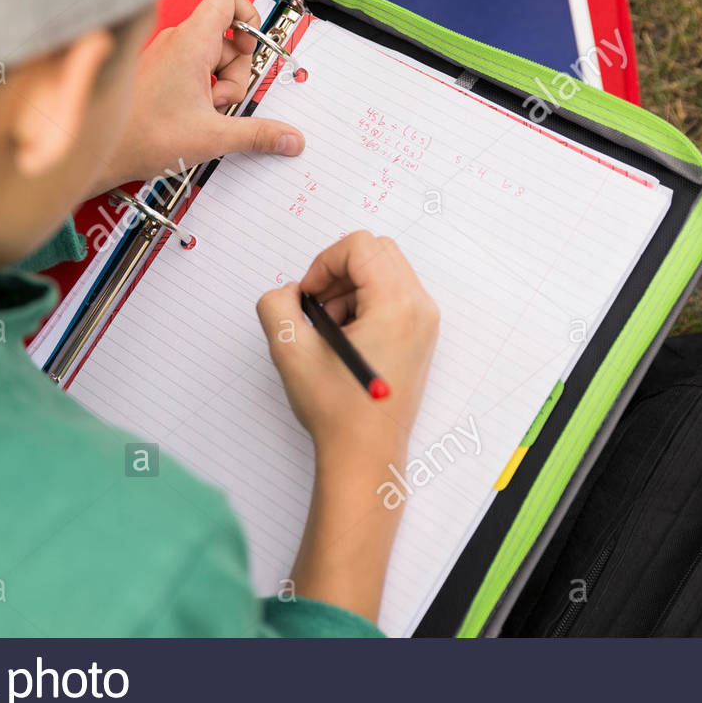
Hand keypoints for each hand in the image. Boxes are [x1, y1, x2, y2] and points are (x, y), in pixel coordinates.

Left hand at [91, 0, 305, 192]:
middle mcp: (176, 41)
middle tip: (224, 101)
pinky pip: (195, 69)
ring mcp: (166, 55)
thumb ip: (258, 134)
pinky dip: (203, 90)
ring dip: (220, 86)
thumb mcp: (213, 137)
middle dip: (236, 72)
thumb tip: (290, 138)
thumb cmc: (140, 136)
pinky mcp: (159, 71)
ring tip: (205, 112)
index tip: (254, 47)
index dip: (249, 16)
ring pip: (212, 57)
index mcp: (190, 42)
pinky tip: (193, 115)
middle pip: (228, 37)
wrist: (97, 151)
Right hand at [256, 231, 438, 468]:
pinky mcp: (420, 336)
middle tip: (317, 306)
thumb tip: (290, 292)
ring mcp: (425, 322)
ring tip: (330, 330)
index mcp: (396, 305)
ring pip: (384, 272)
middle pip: (377, 252)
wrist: (365, 455)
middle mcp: (419, 308)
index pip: (360, 246)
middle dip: (339, 272)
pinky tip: (346, 339)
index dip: (324, 263)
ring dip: (350, 289)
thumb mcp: (290, 351)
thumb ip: (276, 305)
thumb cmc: (337, 410)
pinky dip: (365, 303)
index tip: (308, 296)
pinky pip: (392, 295)